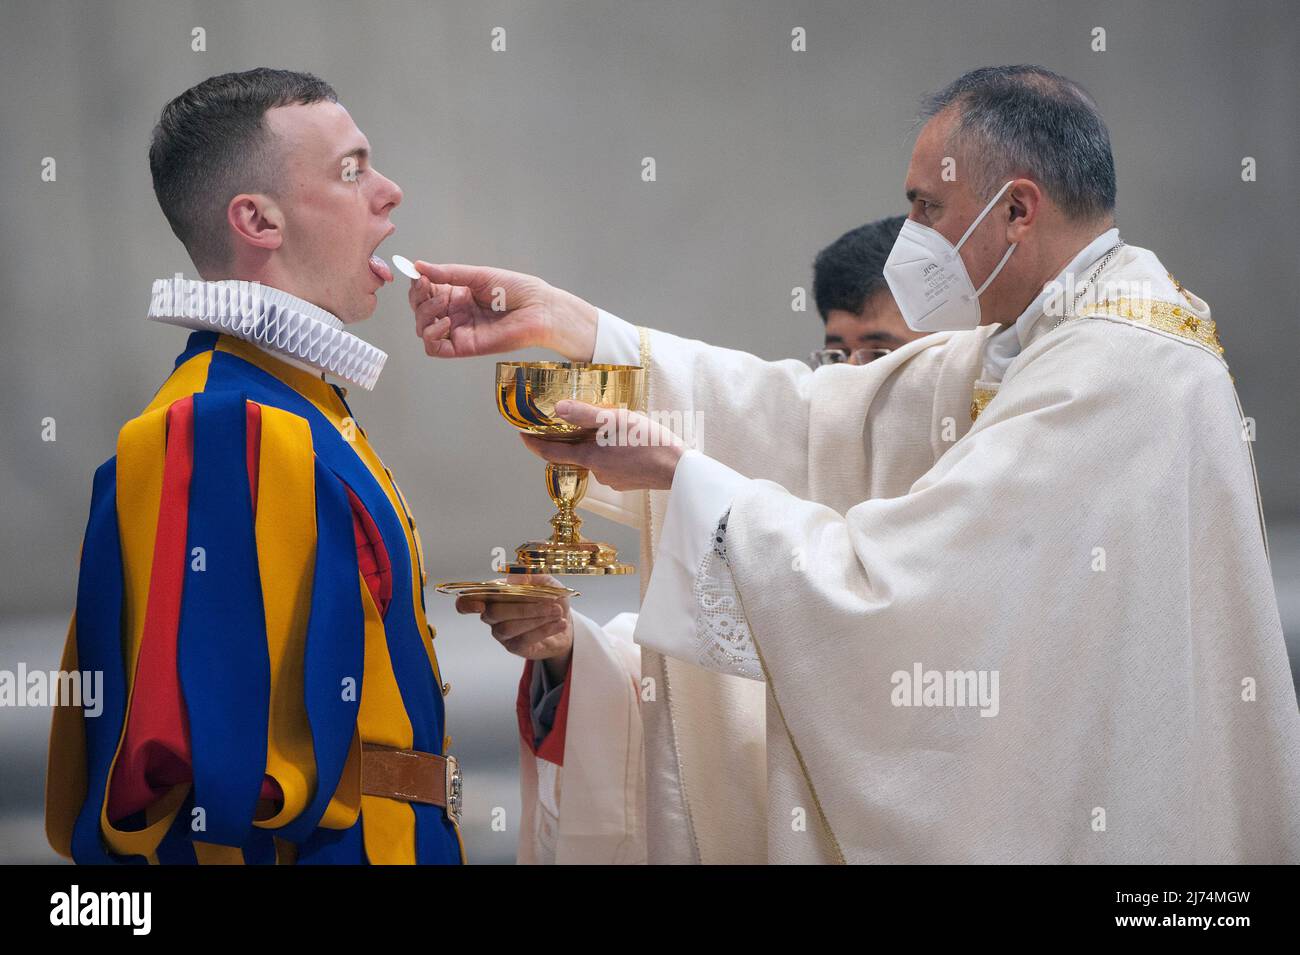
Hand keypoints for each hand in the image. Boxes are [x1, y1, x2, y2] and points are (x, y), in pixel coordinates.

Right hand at [409, 262, 598, 360]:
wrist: (538, 309)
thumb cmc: (516, 290)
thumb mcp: (477, 275)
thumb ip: (448, 273)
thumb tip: (418, 266)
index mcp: (457, 294)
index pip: (424, 292)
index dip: (417, 285)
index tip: (418, 274)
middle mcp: (455, 313)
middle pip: (420, 310)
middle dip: (418, 298)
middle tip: (428, 286)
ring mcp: (458, 331)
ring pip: (422, 329)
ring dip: (424, 314)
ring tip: (444, 303)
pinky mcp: (464, 347)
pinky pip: (435, 348)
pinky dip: (432, 335)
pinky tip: (446, 323)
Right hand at [454, 574, 573, 681]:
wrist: (565, 620)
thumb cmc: (550, 598)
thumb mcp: (545, 582)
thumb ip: (530, 576)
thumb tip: (514, 578)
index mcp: (494, 594)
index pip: (467, 601)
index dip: (467, 604)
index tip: (479, 605)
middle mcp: (492, 615)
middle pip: (494, 613)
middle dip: (523, 607)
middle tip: (551, 602)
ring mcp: (502, 633)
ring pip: (509, 627)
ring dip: (535, 618)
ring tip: (557, 611)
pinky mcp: (515, 647)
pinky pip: (524, 639)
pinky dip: (545, 629)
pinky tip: (560, 622)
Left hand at [519, 400, 684, 491]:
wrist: (678, 469)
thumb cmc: (649, 442)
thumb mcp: (616, 420)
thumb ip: (586, 414)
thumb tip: (559, 409)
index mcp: (590, 458)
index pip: (552, 453)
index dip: (534, 445)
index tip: (523, 436)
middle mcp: (597, 473)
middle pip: (575, 454)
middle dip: (574, 439)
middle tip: (578, 421)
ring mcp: (614, 480)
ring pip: (596, 459)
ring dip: (598, 445)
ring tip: (612, 428)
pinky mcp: (629, 482)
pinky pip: (613, 465)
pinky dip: (614, 453)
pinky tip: (627, 442)